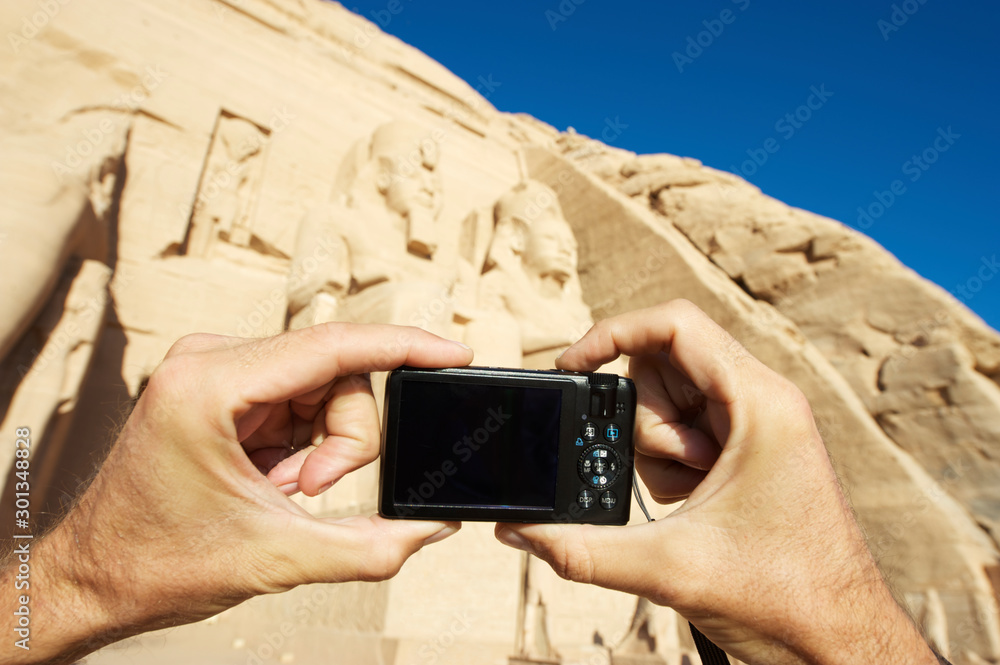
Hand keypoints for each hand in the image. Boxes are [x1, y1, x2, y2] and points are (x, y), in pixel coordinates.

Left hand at [1, 323, 472, 664]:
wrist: (94, 578)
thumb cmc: (155, 561)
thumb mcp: (273, 558)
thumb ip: (367, 547)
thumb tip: (432, 528)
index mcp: (209, 384)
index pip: (332, 346)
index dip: (404, 348)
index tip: (455, 354)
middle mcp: (210, 361)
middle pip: (335, 373)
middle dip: (346, 438)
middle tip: (315, 492)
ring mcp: (216, 370)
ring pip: (324, 386)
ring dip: (325, 444)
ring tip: (289, 492)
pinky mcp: (224, 387)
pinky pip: (301, 398)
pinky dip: (307, 443)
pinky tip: (277, 480)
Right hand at [495, 300, 935, 663]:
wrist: (838, 641)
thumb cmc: (785, 597)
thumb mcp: (670, 568)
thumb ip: (582, 549)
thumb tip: (518, 530)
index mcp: (759, 402)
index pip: (674, 325)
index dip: (612, 333)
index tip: (571, 365)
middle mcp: (761, 400)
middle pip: (663, 367)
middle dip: (645, 424)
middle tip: (677, 480)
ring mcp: (755, 424)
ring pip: (668, 401)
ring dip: (657, 450)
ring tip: (693, 500)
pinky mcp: (745, 450)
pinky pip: (684, 432)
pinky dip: (670, 466)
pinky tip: (696, 507)